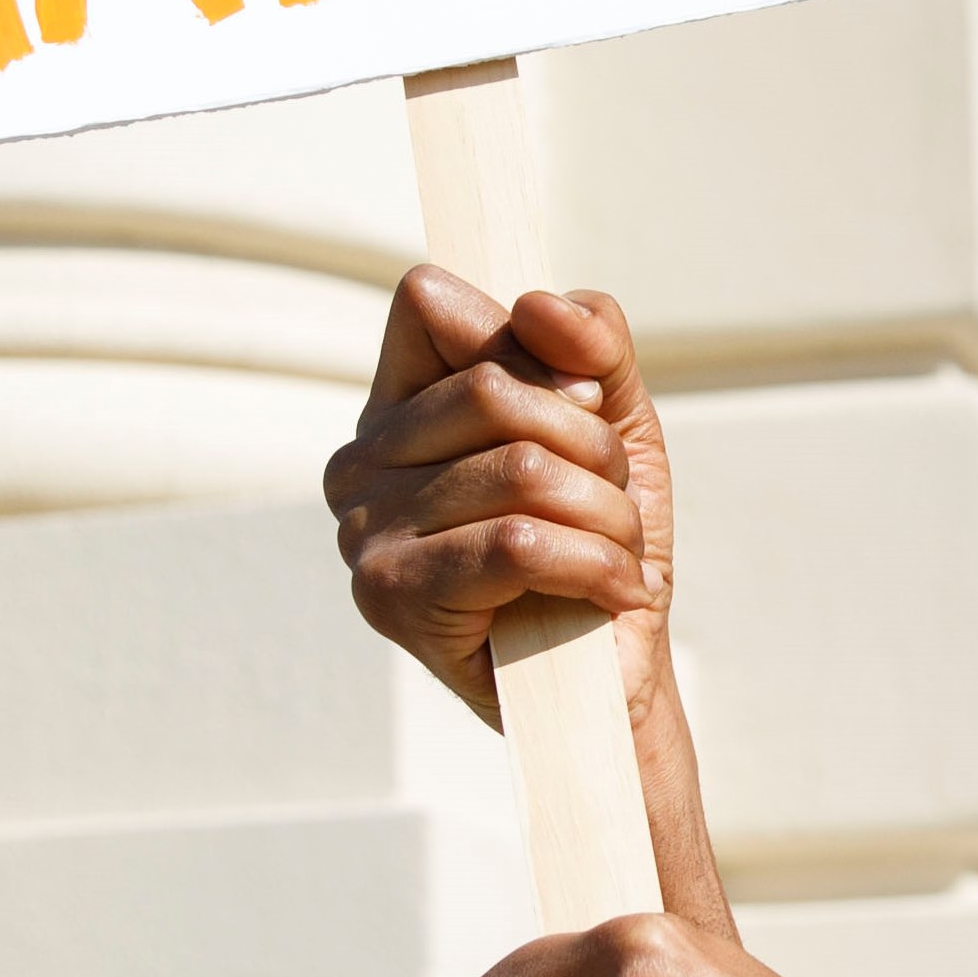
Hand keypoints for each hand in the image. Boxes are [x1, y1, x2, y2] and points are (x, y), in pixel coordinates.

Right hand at [324, 267, 676, 730]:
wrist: (614, 674)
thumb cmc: (601, 545)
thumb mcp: (615, 424)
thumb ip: (590, 345)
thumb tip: (540, 304)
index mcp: (397, 408)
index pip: (429, 302)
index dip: (527, 343)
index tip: (582, 407)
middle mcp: (359, 462)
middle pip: (491, 386)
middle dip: (591, 444)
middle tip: (615, 502)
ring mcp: (363, 531)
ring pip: (519, 470)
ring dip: (607, 516)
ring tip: (618, 556)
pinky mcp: (392, 597)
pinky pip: (517, 544)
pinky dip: (594, 565)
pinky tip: (613, 591)